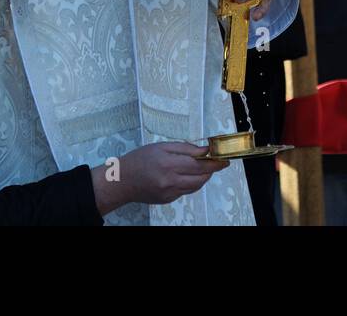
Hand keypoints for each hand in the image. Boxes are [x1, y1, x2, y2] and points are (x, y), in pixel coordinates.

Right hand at [90, 142, 228, 214]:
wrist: (122, 181)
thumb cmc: (139, 160)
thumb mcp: (161, 146)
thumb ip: (185, 148)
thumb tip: (204, 150)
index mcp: (168, 164)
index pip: (199, 165)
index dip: (214, 162)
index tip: (224, 159)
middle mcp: (170, 180)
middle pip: (200, 177)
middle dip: (211, 170)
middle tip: (216, 162)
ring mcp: (169, 193)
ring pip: (195, 186)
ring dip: (202, 176)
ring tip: (201, 167)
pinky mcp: (168, 200)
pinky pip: (186, 191)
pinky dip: (190, 182)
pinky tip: (185, 175)